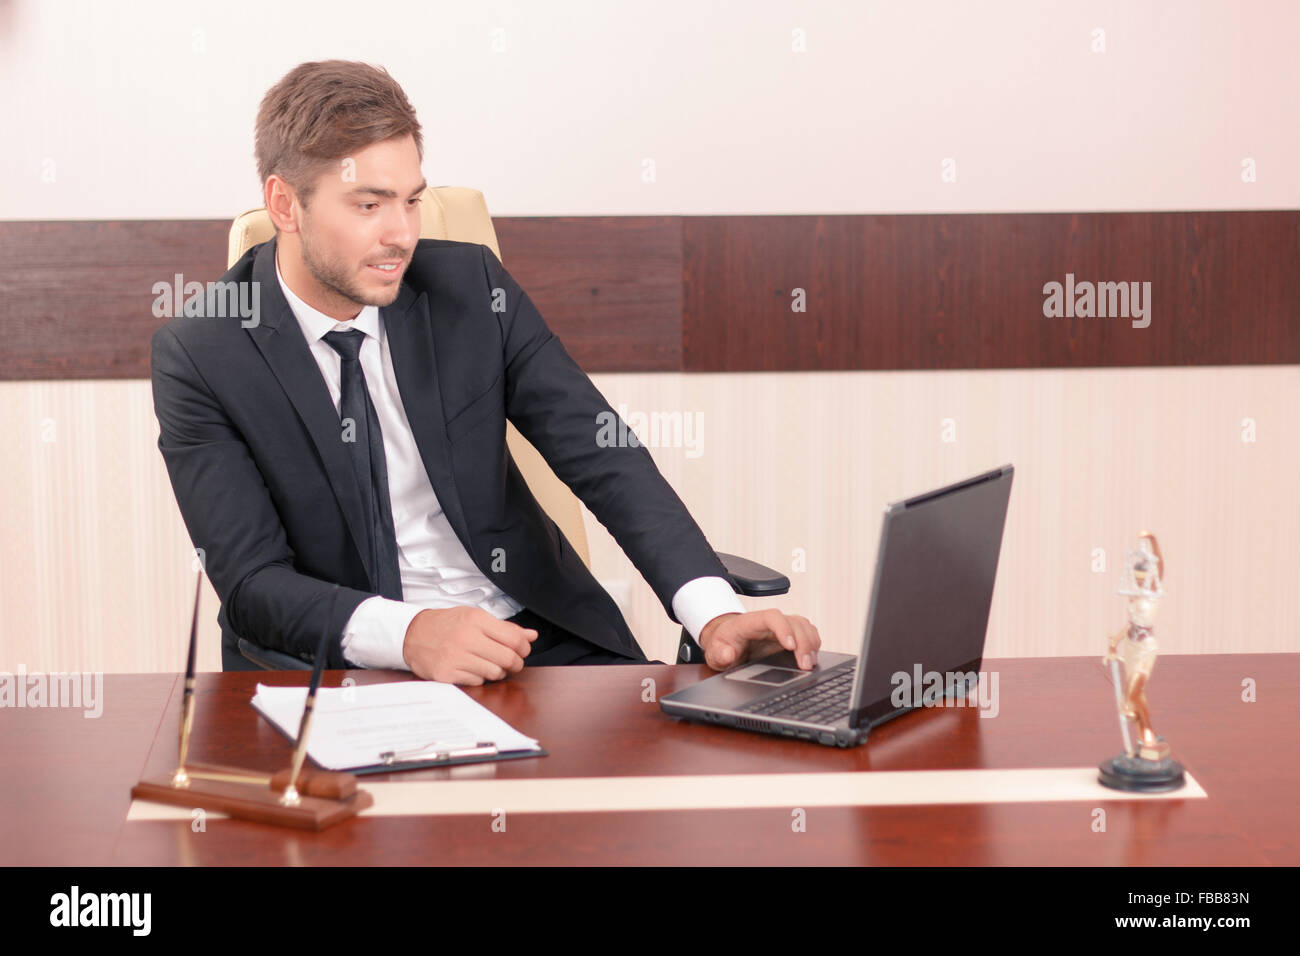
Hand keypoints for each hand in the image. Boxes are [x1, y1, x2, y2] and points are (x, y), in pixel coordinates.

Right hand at [402, 606, 538, 684]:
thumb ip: (504, 627)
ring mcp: (455, 657)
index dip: (524, 647)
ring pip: (495, 673)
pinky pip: (477, 681)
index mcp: (475, 619)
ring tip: (489, 664)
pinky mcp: (446, 674)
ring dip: (497, 672)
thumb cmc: (447, 624)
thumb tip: (532, 636)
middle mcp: (466, 637)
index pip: (514, 638)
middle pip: (508, 658)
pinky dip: (479, 677)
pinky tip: (471, 668)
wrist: (412, 634)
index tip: (522, 650)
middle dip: (515, 663)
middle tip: (512, 663)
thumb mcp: (474, 617)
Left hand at [697, 609, 821, 671]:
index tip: (790, 646)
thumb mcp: (715, 651)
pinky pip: (808, 633)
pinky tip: (812, 659)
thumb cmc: (724, 644)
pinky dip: (813, 644)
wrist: (728, 642)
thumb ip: (720, 653)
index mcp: (752, 622)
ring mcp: (782, 626)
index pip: (772, 617)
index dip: (784, 629)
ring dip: (811, 644)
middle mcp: (770, 621)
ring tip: (810, 664)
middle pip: (794, 622)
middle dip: (803, 643)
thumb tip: (728, 654)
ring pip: (804, 626)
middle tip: (805, 665)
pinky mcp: (791, 634)